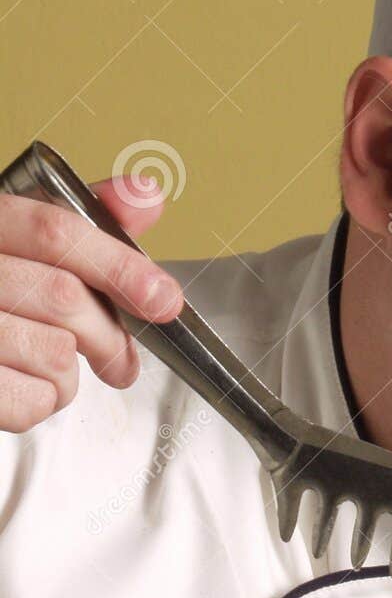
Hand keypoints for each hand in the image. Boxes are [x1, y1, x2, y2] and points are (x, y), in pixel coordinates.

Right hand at [0, 182, 182, 432]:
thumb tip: (146, 196)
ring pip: (53, 353)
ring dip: (72, 373)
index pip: (56, 232)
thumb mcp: (21, 242)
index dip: (121, 267)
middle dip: (109, 335)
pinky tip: (26, 385)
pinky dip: (43, 401)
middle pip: (64, 297)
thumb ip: (81, 223)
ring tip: (56, 369)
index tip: (163, 299)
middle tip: (120, 358)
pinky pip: (27, 400)